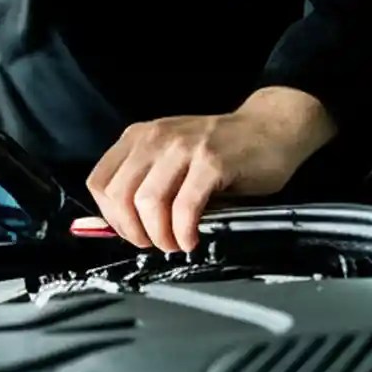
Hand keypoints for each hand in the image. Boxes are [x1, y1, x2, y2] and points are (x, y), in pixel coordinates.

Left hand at [86, 87, 336, 252]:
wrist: (272, 127)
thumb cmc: (221, 150)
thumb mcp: (173, 160)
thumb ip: (146, 182)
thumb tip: (123, 225)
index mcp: (138, 138)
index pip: (99, 181)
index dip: (109, 216)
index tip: (129, 233)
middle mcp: (155, 139)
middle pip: (119, 194)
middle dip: (132, 230)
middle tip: (152, 244)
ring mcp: (183, 148)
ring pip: (147, 201)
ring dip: (158, 234)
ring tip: (174, 243)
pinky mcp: (212, 162)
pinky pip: (184, 206)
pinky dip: (182, 231)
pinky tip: (191, 239)